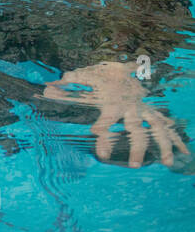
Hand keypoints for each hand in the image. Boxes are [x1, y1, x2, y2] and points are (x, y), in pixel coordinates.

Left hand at [42, 61, 190, 167]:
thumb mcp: (83, 77)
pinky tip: (185, 154)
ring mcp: (143, 110)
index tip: (99, 144)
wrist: (120, 66)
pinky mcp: (150, 113)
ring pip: (156, 129)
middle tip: (135, 165)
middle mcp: (130, 107)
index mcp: (112, 101)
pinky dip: (176, 139)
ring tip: (168, 164)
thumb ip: (69, 85)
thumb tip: (49, 89)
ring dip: (163, 146)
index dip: (103, 129)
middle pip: (135, 129)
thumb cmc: (100, 76)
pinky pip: (165, 126)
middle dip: (136, 147)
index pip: (107, 118)